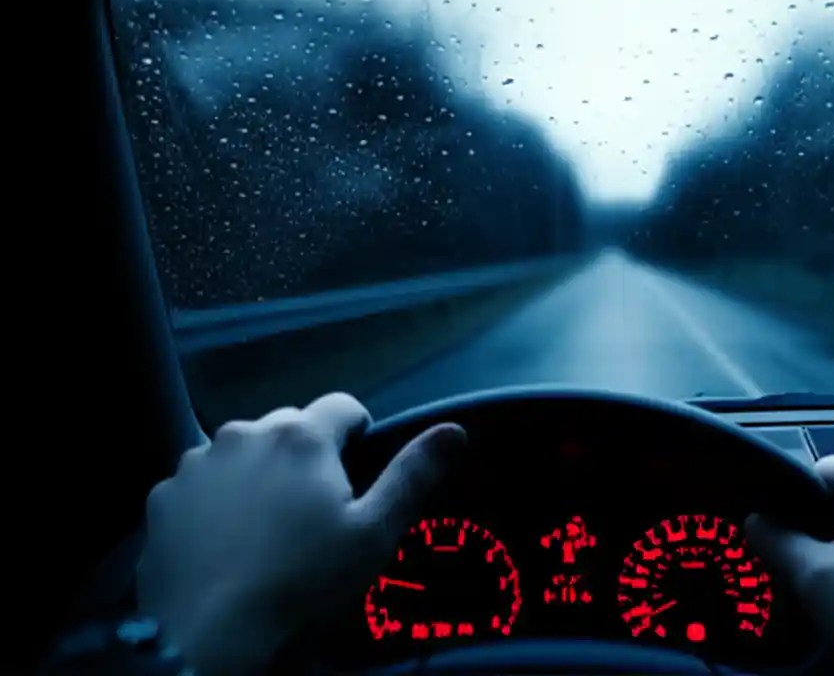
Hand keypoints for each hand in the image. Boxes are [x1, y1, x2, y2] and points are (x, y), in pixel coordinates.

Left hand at [137, 393, 464, 674]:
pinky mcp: (161, 501)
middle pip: (288, 428)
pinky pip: (199, 487)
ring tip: (266, 532)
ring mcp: (195, 466)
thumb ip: (414, 475)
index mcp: (301, 436)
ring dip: (257, 476)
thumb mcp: (376, 534)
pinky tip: (225, 547)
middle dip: (305, 458)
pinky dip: (215, 504)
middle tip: (314, 514)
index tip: (358, 475)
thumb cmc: (305, 586)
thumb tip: (455, 430)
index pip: (343, 407)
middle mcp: (243, 435)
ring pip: (240, 455)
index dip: (359, 436)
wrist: (212, 643)